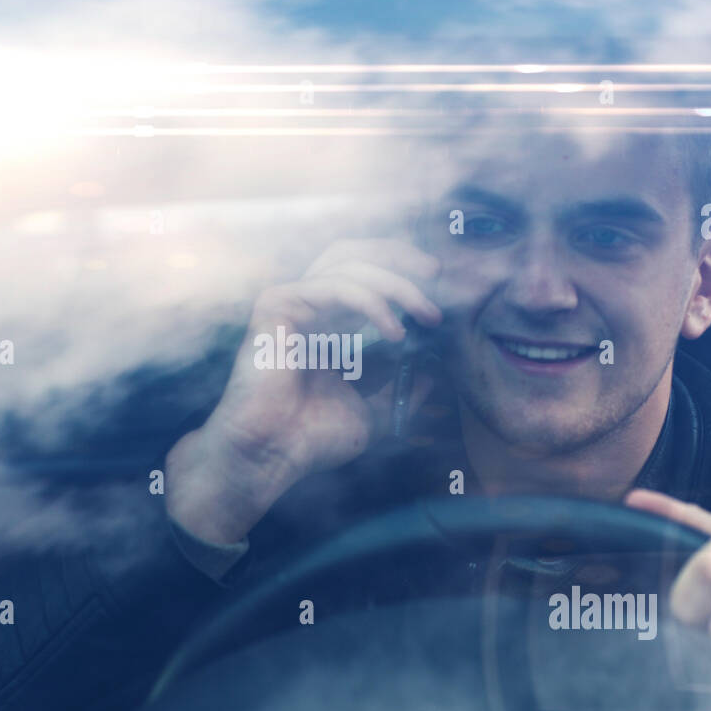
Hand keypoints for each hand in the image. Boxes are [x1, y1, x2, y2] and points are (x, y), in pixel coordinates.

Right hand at [166, 239, 441, 543]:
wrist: (271, 456)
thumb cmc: (311, 439)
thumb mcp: (374, 411)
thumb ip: (400, 387)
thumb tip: (434, 368)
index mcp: (326, 324)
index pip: (363, 276)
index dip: (401, 273)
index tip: (439, 289)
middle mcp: (307, 307)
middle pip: (354, 254)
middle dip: (399, 258)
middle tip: (435, 274)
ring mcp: (289, 302)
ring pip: (349, 267)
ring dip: (396, 286)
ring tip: (427, 315)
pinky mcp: (276, 305)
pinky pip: (333, 286)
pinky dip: (371, 303)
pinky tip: (395, 332)